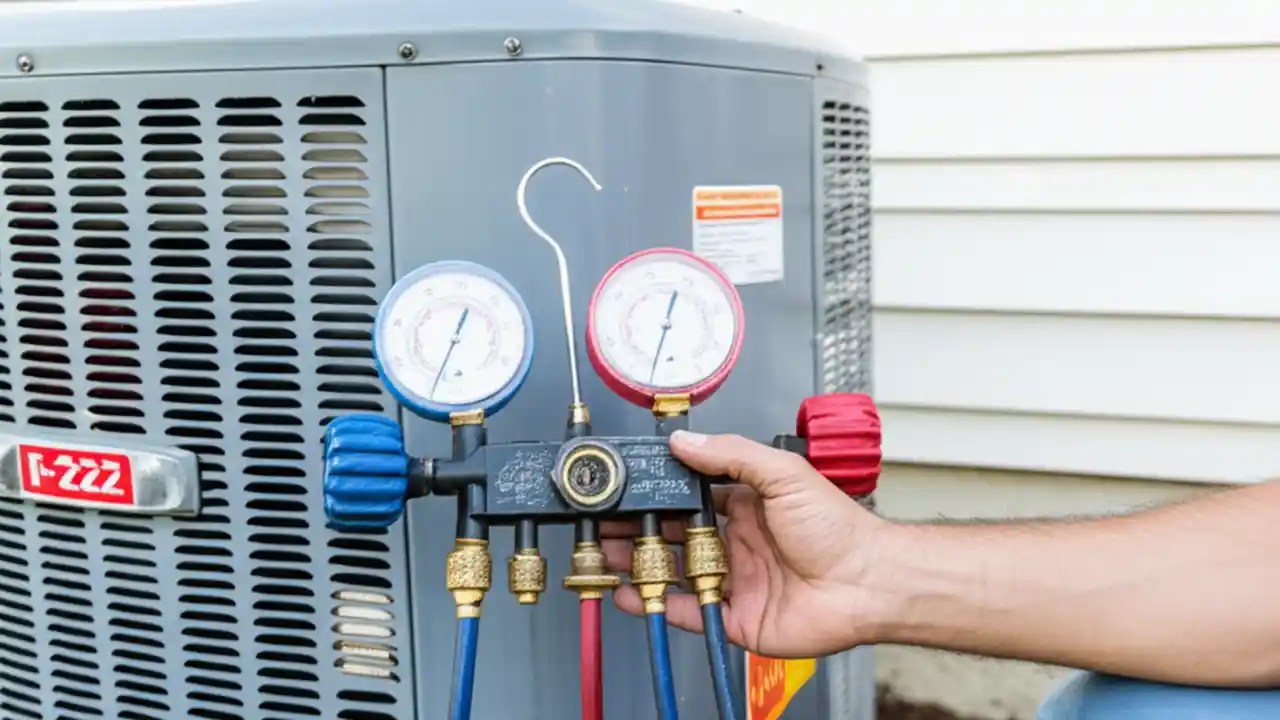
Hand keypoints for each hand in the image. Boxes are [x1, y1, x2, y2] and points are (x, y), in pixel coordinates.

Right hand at [602, 430, 886, 657]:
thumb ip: (733, 456)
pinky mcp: (735, 618)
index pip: (692, 497)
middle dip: (638, 530)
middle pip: (676, 537)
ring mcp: (734, 581)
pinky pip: (687, 612)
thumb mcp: (784, 475)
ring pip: (674, 573)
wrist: (867, 583)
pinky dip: (656, 605)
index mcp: (747, 507)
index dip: (660, 494)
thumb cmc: (839, 529)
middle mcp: (736, 543)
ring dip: (639, 564)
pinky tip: (630, 594)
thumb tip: (686, 441)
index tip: (629, 487)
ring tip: (603, 555)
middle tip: (603, 523)